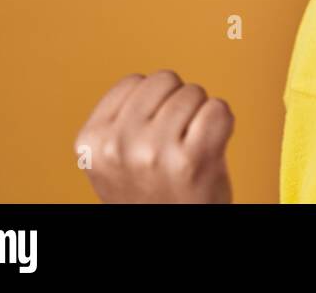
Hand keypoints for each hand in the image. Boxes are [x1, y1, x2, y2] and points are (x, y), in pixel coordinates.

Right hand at [74, 71, 234, 202]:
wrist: (171, 236)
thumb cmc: (150, 198)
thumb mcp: (112, 161)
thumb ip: (119, 123)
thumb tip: (146, 81)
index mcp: (91, 141)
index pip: (133, 81)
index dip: (152, 100)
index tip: (153, 127)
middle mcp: (119, 145)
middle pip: (165, 79)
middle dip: (177, 101)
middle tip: (176, 137)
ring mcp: (155, 152)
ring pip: (194, 92)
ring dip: (200, 113)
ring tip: (190, 146)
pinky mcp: (193, 159)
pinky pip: (218, 110)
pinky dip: (223, 124)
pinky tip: (211, 146)